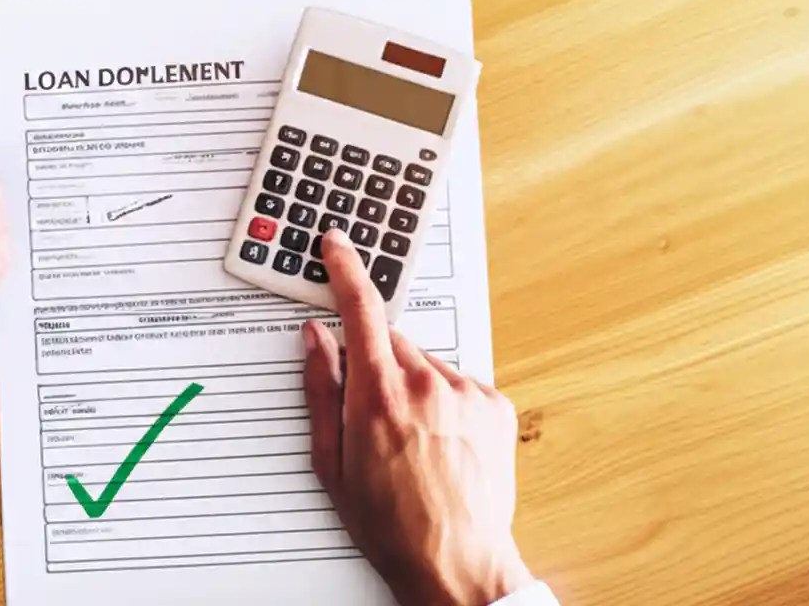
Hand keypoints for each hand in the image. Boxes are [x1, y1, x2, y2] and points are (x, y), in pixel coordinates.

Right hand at [303, 229, 532, 605]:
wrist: (456, 562)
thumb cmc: (390, 524)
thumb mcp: (331, 462)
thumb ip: (320, 391)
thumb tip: (314, 341)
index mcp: (378, 396)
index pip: (360, 311)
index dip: (346, 269)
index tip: (338, 245)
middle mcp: (426, 386)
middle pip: (392, 343)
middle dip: (376, 364)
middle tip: (372, 415)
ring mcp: (466, 394)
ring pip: (426, 364)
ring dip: (413, 386)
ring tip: (412, 441)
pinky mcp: (494, 406)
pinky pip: (458, 384)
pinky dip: (445, 402)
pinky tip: (439, 443)